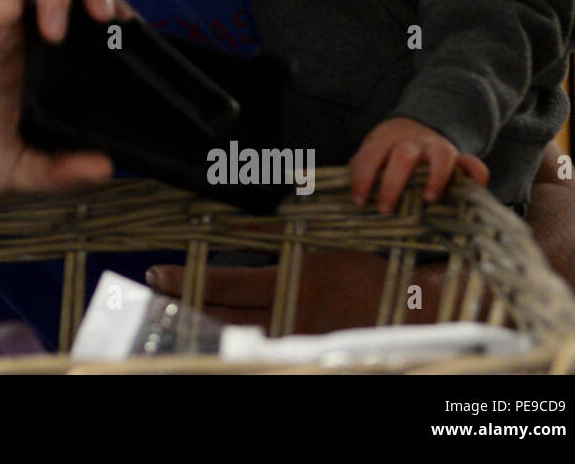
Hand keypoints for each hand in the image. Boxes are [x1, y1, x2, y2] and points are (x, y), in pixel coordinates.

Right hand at [0, 0, 133, 195]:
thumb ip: (61, 169)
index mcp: (36, 55)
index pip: (82, 1)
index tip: (127, 34)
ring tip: (58, 29)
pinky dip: (4, 1)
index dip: (110, 3)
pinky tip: (3, 36)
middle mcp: (14, 29)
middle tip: (105, 17)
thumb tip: (106, 167)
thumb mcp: (19, 170)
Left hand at [148, 252, 448, 332]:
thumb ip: (281, 238)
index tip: (160, 273)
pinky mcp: (309, 350)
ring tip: (176, 308)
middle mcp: (293, 312)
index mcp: (297, 279)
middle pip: (224, 311)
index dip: (189, 279)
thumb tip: (241, 224)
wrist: (418, 309)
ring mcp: (300, 337)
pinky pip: (266, 341)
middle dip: (186, 300)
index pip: (227, 281)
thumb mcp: (325, 244)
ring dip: (206, 318)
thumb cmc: (374, 270)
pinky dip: (239, 333)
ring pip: (240, 330)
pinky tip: (219, 326)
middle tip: (156, 289)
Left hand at [350, 116, 489, 213]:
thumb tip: (342, 194)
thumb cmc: (389, 148)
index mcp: (386, 139)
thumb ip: (361, 167)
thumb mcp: (372, 150)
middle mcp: (414, 141)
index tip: (358, 201)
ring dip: (436, 177)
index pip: (371, 156)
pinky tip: (473, 192)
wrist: (418, 123)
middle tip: (385, 209)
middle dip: (393, 184)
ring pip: (442, 155)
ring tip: (428, 200)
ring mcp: (439, 147)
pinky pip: (474, 164)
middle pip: (404, 156)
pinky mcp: (460, 157)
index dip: (362, 178)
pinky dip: (476, 176)